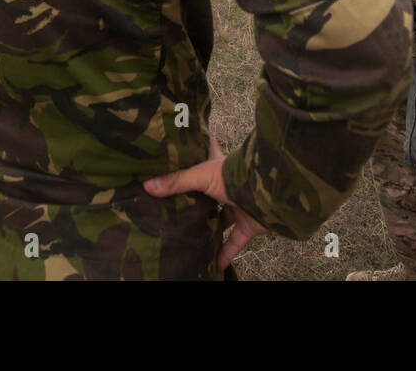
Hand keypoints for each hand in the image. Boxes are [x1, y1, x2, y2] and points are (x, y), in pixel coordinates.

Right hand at [144, 134, 266, 270]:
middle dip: (200, 199)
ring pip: (223, 219)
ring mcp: (240, 206)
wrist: (268, 194)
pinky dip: (226, 254)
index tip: (186, 153)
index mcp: (219, 168)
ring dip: (212, 228)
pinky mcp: (249, 225)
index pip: (208, 153)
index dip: (199, 151)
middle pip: (212, 192)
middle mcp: (229, 186)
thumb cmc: (235, 177)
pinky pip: (235, 243)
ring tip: (192, 235)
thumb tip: (147, 185)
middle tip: (179, 205)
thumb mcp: (201, 176)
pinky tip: (214, 264)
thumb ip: (176, 182)